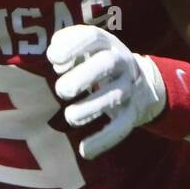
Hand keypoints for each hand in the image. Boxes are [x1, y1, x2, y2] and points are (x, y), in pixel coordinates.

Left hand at [47, 25, 166, 159]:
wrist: (136, 79)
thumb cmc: (95, 59)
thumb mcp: (83, 47)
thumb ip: (65, 45)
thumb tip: (57, 61)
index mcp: (106, 43)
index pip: (92, 37)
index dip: (72, 46)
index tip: (53, 58)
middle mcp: (121, 62)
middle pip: (107, 64)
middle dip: (83, 76)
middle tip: (62, 91)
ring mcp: (128, 87)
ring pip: (114, 97)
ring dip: (89, 109)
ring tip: (69, 117)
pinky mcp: (132, 112)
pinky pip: (121, 127)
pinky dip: (103, 140)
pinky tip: (84, 151)